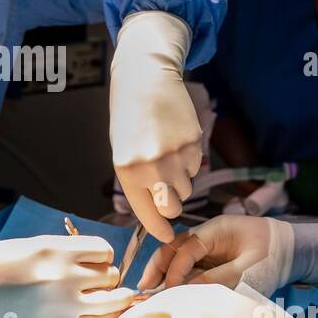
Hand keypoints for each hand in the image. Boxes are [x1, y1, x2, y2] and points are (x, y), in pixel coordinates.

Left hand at [110, 11, 202, 242]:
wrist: (145, 80)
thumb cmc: (129, 118)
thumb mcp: (123, 153)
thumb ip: (136, 182)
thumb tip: (155, 211)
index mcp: (128, 171)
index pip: (148, 215)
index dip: (160, 231)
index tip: (166, 237)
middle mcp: (153, 166)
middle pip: (172, 207)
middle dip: (171, 206)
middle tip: (165, 193)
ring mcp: (176, 155)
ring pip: (186, 187)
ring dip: (178, 179)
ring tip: (165, 155)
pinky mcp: (194, 143)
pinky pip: (194, 167)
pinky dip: (187, 161)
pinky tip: (175, 142)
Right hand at [139, 216, 317, 296]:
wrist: (298, 250)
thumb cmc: (277, 256)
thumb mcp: (250, 269)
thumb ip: (218, 278)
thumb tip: (187, 290)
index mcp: (218, 229)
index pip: (186, 247)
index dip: (175, 270)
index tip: (168, 290)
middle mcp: (209, 234)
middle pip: (174, 246)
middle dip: (157, 266)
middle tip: (143, 287)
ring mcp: (211, 245)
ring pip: (179, 256)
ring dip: (165, 273)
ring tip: (150, 292)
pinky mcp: (214, 257)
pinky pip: (191, 265)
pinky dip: (179, 278)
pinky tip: (169, 292)